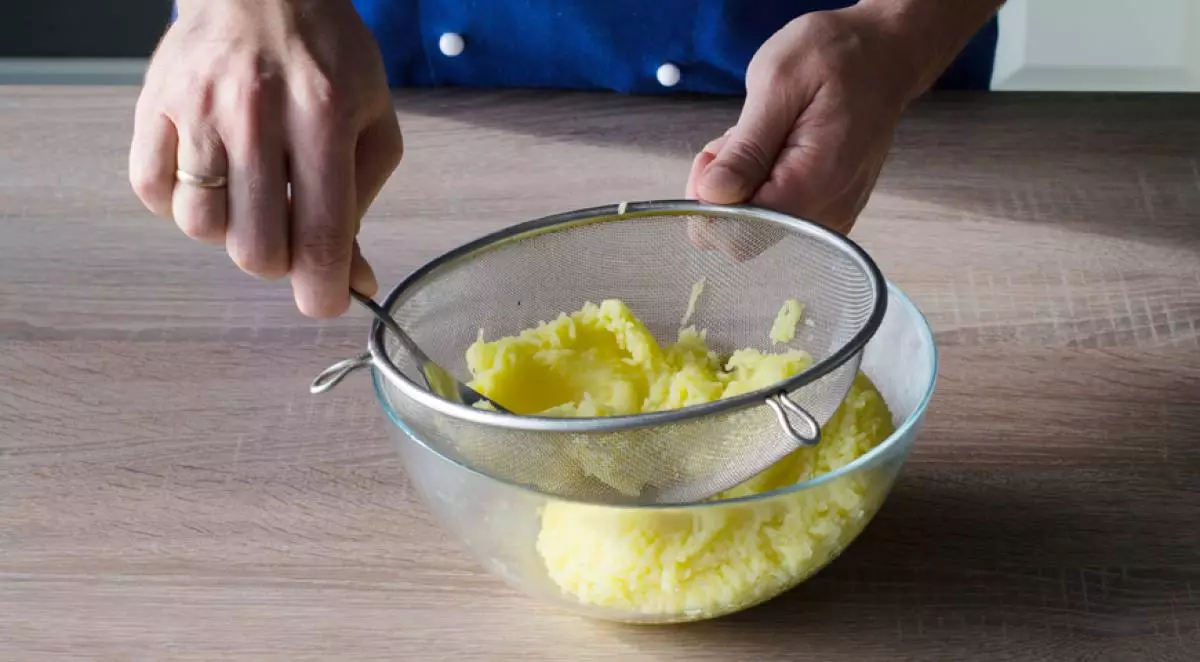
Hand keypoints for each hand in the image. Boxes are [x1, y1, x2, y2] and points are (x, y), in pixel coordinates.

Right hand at [129, 0, 402, 317]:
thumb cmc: (328, 58)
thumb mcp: (372, 122)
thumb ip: (363, 203)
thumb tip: (354, 280)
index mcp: (324, 118)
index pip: (320, 235)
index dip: (323, 291)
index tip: (325, 302)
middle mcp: (255, 115)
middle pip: (253, 247)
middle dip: (278, 262)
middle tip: (289, 233)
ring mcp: (196, 109)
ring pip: (199, 227)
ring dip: (229, 231)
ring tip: (249, 195)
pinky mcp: (152, 105)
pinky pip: (153, 193)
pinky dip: (181, 202)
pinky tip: (211, 177)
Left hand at [685, 1, 995, 258]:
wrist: (885, 54)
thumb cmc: (834, 57)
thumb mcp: (777, 84)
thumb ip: (745, 149)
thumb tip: (711, 196)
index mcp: (813, 185)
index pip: (740, 237)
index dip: (710, 207)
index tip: (714, 160)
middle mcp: (827, 214)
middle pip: (744, 236)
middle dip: (723, 192)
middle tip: (735, 138)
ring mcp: (831, 216)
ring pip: (756, 226)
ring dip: (741, 184)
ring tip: (760, 135)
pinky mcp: (827, 211)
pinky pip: (776, 214)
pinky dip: (760, 185)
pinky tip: (773, 148)